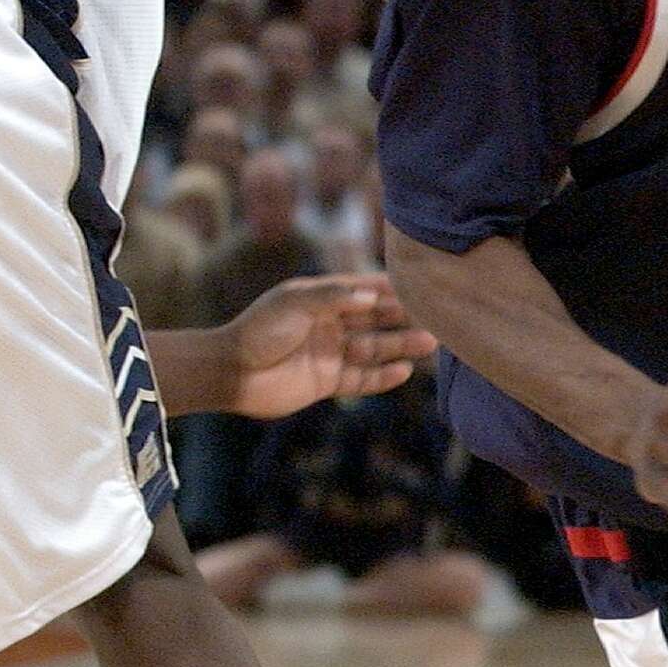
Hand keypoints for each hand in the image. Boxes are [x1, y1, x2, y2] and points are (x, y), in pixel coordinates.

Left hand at [225, 274, 438, 418]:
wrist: (230, 372)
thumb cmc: (258, 330)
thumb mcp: (294, 302)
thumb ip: (334, 296)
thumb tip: (373, 295)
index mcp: (322, 300)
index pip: (363, 291)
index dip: (391, 288)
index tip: (421, 284)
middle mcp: (330, 325)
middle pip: (375, 320)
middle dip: (404, 317)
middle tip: (437, 316)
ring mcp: (331, 354)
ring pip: (375, 349)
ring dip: (401, 346)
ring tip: (430, 343)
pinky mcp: (328, 382)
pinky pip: (362, 379)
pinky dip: (383, 376)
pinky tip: (404, 371)